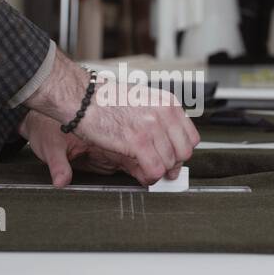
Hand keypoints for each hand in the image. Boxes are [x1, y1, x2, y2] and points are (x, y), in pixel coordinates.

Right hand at [25, 51, 199, 184]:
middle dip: (171, 164)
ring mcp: (152, 127)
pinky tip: (140, 173)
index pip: (191, 137)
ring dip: (157, 171)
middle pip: (183, 153)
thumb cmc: (105, 99)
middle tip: (158, 166)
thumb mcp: (142, 101)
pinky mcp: (138, 141)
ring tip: (144, 168)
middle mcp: (163, 113)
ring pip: (169, 163)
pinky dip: (149, 177)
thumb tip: (170, 145)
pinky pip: (155, 169)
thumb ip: (159, 121)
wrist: (82, 97)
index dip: (181, 152)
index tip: (171, 157)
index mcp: (167, 103)